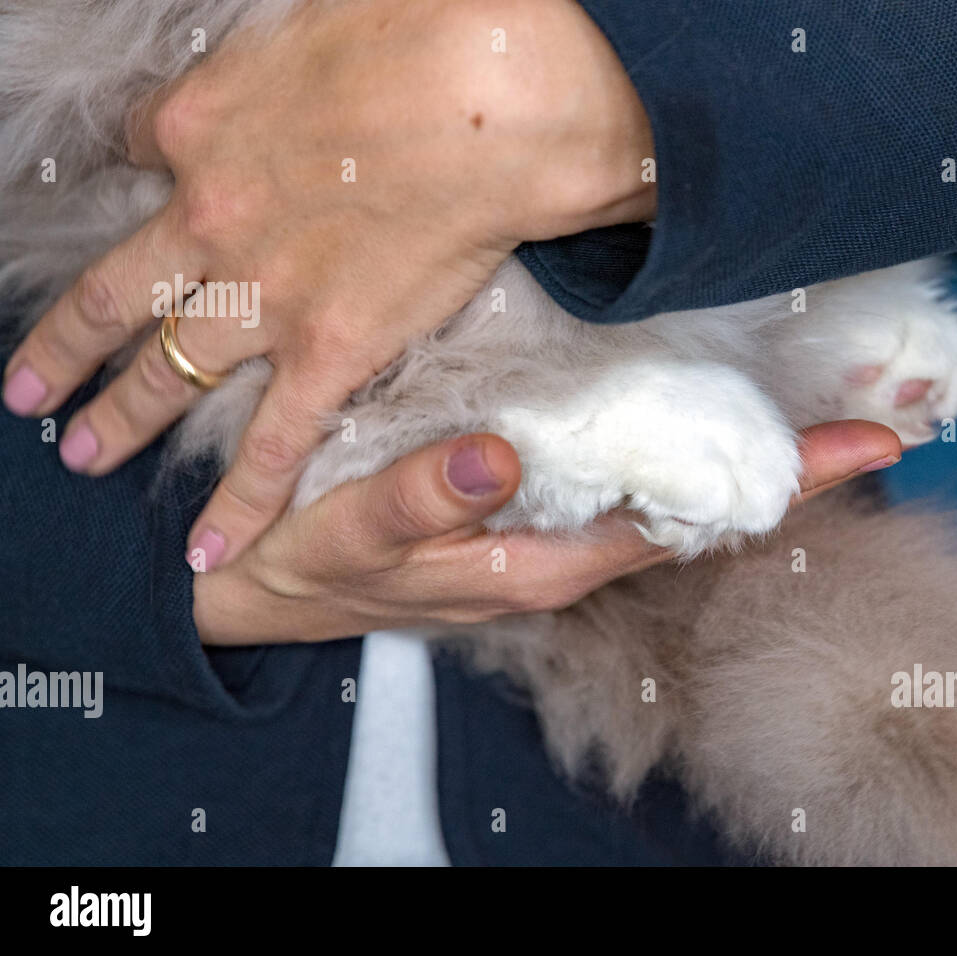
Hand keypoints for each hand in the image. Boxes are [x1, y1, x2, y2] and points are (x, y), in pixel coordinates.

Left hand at [2, 0, 653, 571]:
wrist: (494, 105)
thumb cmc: (426, 35)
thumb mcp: (321, 13)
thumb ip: (281, 53)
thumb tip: (296, 58)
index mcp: (203, 125)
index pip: (144, 155)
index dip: (137, 179)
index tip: (137, 199)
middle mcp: (210, 219)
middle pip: (112, 293)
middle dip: (65, 345)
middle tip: (29, 389)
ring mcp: (263, 296)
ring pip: (168, 372)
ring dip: (119, 418)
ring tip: (82, 456)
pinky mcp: (330, 354)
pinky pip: (274, 443)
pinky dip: (239, 501)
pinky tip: (209, 548)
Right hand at [194, 420, 902, 644]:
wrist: (270, 587)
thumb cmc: (311, 564)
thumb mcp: (350, 536)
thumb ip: (419, 500)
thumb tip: (497, 460)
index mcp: (542, 563)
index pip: (686, 522)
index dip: (779, 486)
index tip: (867, 445)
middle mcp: (567, 554)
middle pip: (702, 512)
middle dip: (791, 473)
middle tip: (879, 423)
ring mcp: (554, 537)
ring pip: (671, 500)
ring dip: (745, 461)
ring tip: (817, 417)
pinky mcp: (530, 515)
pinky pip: (626, 487)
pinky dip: (679, 456)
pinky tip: (699, 422)